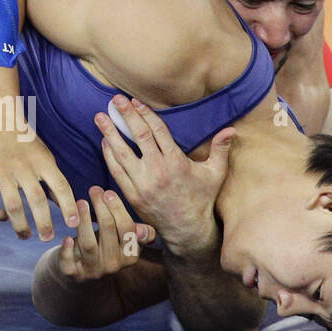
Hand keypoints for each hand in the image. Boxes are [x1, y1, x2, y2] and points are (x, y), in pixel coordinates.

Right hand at [0, 130, 77, 240]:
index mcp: (42, 161)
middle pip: (37, 200)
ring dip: (21, 226)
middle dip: (45, 223)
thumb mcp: (44, 155)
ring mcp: (2, 172)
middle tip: (48, 238)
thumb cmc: (24, 141)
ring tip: (26, 235)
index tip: (73, 223)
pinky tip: (4, 218)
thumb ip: (52, 179)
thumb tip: (64, 205)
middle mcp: (23, 166)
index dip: (68, 207)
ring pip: (14, 206)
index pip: (60, 186)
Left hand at [56, 187, 155, 282]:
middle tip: (94, 190)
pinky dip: (67, 250)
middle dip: (100, 207)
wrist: (84, 271)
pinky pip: (69, 263)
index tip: (108, 192)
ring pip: (88, 244)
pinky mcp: (74, 274)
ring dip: (84, 221)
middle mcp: (113, 265)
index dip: (117, 208)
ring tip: (80, 202)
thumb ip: (137, 232)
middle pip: (108, 231)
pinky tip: (66, 237)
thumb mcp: (125, 240)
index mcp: (130, 256)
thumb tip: (142, 230)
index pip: (127, 229)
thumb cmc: (107, 246)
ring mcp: (93, 271)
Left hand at [94, 95, 234, 254]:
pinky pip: (116, 171)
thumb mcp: (215, 174)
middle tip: (115, 100)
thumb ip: (220, 150)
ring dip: (109, 133)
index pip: (157, 131)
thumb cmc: (202, 199)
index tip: (135, 102)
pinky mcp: (132, 195)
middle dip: (125, 116)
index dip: (145, 114)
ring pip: (122, 153)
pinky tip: (104, 142)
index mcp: (176, 162)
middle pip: (138, 137)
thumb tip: (231, 130)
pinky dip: (109, 156)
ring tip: (100, 117)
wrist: (187, 229)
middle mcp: (157, 171)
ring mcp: (142, 184)